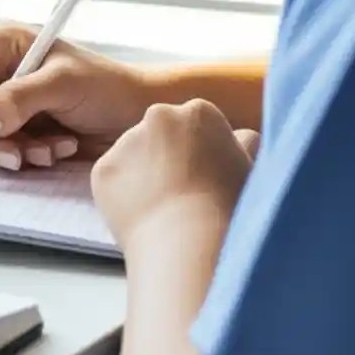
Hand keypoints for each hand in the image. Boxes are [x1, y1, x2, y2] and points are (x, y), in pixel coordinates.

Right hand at [0, 21, 157, 169]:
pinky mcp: (14, 129)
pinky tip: (56, 150)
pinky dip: (24, 156)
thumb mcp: (65, 84)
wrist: (137, 117)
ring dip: (11, 149)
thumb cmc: (109, 87)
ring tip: (49, 150)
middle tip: (16, 152)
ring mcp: (2, 102)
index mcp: (0, 44)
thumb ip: (20, 99)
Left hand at [90, 99, 259, 251]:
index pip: (195, 122)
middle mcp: (158, 116)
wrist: (190, 241)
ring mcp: (125, 142)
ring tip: (162, 209)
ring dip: (142, 172)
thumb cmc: (231, 208)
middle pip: (160, 132)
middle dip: (167, 153)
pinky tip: (142, 215)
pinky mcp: (103, 169)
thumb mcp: (251, 171)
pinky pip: (112, 178)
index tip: (206, 173)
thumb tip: (242, 138)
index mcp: (198, 113)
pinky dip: (122, 194)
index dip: (200, 150)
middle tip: (180, 191)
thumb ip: (244, 146)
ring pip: (132, 154)